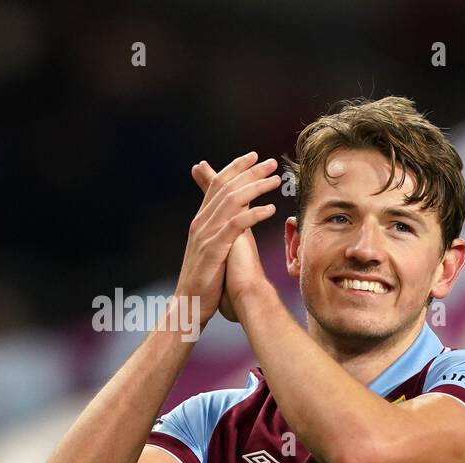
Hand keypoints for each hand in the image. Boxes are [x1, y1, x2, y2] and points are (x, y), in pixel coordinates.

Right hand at [176, 152, 279, 326]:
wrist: (189, 304)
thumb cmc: (205, 280)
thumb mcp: (211, 250)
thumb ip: (220, 231)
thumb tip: (232, 221)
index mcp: (201, 220)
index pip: (218, 185)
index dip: (235, 168)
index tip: (253, 156)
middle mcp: (202, 222)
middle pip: (226, 187)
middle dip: (249, 172)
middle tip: (270, 162)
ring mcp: (207, 234)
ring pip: (232, 201)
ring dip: (256, 188)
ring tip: (276, 180)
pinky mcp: (214, 249)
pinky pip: (235, 226)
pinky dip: (253, 215)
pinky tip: (270, 210)